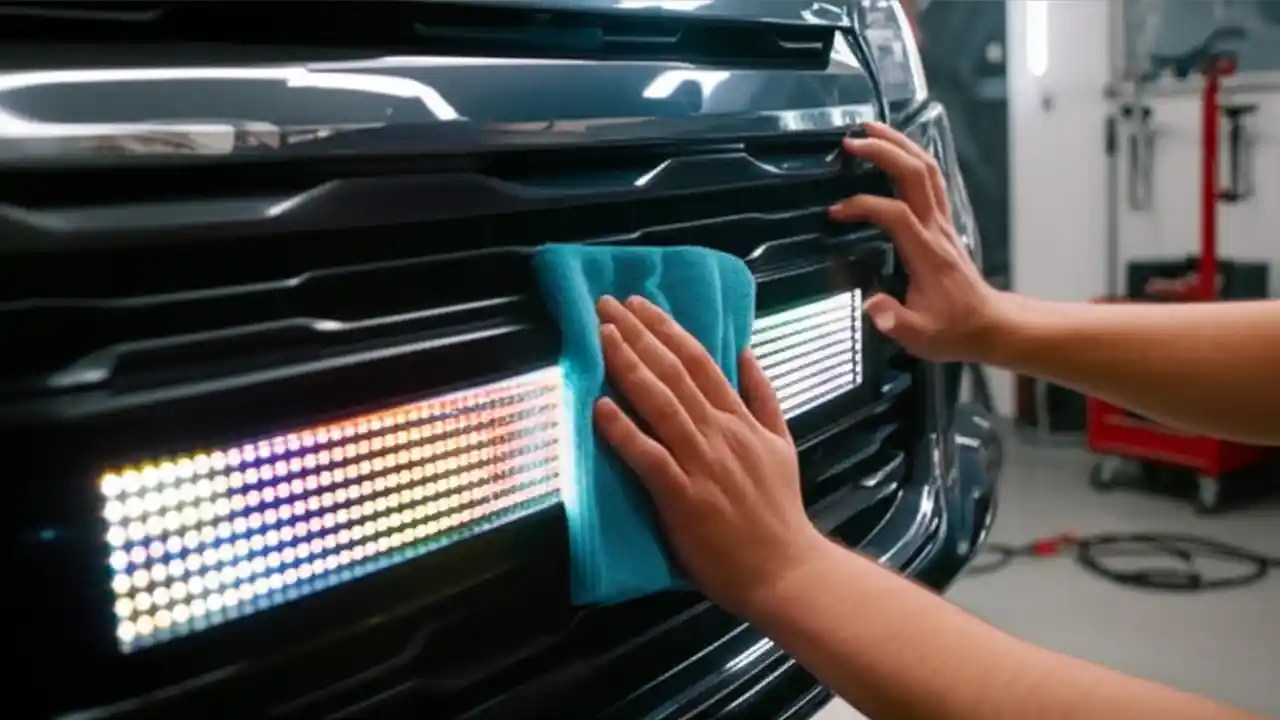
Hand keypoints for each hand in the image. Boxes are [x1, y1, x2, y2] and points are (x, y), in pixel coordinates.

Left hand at [593, 295, 830, 618]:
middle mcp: (720, 433)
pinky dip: (625, 431)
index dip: (665, 329)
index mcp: (739, 420)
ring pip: (661, 404)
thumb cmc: (778, 513)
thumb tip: (745, 352)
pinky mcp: (684, 498)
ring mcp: (701, 464)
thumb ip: (763, 398)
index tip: (637, 304)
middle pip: (674, 372)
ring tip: (601, 335)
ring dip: (629, 366)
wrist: (786, 570)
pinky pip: (649, 458)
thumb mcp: (782, 444)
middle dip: (638, 334)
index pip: (699, 361)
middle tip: (605, 303)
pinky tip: (600, 408)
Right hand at [830, 122, 1006, 362]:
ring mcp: (942, 222)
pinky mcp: (943, 222)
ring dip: (900, 145)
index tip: (835, 212)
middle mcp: (936, 229)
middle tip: (851, 141)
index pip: (895, 214)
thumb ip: (895, 321)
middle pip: (916, 175)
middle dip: (885, 151)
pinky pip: (930, 179)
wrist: (987, 324)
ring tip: (871, 130)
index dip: (863, 206)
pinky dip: (912, 157)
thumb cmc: (952, 329)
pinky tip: (896, 149)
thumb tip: (873, 307)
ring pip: (927, 169)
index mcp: (926, 253)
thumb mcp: (921, 336)